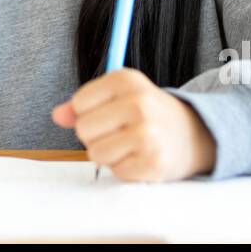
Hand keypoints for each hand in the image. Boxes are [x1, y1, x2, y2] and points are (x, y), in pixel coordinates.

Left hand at [51, 67, 216, 180]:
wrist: (193, 135)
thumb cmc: (147, 114)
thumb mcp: (117, 97)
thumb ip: (83, 105)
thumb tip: (57, 116)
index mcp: (126, 79)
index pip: (79, 103)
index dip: (88, 113)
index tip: (110, 113)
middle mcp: (138, 103)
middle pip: (84, 130)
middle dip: (96, 136)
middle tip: (120, 132)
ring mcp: (148, 133)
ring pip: (96, 153)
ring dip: (109, 155)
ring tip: (130, 145)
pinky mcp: (154, 162)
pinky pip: (116, 171)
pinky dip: (125, 169)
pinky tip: (141, 158)